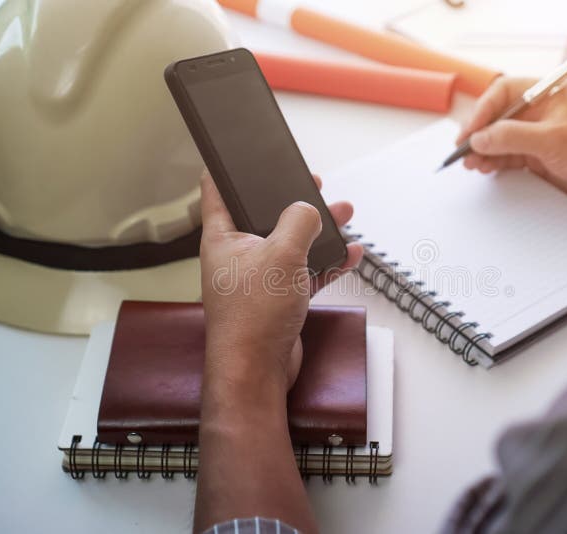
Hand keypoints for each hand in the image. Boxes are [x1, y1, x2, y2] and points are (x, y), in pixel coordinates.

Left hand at [199, 172, 363, 394]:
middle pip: (265, 216)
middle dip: (293, 201)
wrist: (258, 371)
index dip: (227, 169)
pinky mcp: (278, 299)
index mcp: (223, 238)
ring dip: (317, 231)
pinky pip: (305, 272)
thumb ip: (298, 222)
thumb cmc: (253, 317)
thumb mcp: (281, 254)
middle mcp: (238, 255)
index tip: (236, 153)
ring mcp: (259, 278)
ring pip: (290, 244)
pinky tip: (349, 255)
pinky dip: (326, 263)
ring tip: (343, 214)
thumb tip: (308, 210)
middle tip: (313, 185)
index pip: (216, 191)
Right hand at [458, 78, 566, 207]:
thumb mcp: (552, 140)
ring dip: (484, 151)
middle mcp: (540, 111)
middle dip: (480, 134)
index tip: (471, 132)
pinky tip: (485, 167)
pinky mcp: (539, 156)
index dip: (483, 111)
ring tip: (472, 164)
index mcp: (546, 93)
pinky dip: (494, 161)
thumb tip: (481, 138)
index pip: (503, 93)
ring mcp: (538, 134)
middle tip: (464, 151)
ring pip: (500, 139)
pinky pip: (508, 155)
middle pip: (497, 117)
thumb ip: (512, 137)